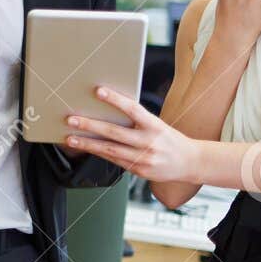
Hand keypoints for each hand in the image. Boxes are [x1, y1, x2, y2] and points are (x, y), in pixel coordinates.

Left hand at [62, 87, 200, 182]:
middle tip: (72, 119)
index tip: (98, 91)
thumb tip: (111, 111)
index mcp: (155, 125)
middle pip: (114, 132)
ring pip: (110, 150)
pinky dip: (99, 153)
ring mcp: (143, 158)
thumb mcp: (158, 125)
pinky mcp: (138, 170)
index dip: (115, 99)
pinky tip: (86, 148)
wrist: (190, 163)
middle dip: (91, 125)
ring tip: (70, 138)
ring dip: (88, 143)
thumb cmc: (170, 139)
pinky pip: (114, 161)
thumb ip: (138, 120)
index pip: (133, 109)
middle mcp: (148, 142)